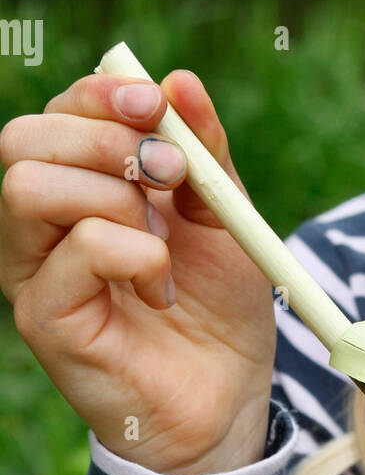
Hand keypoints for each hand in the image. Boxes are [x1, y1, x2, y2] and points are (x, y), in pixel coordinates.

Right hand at [0, 70, 276, 473]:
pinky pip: (77, 251)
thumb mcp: (223, 211)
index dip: (100, 94)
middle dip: (104, 138)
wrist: (231, 394)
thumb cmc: (219, 305)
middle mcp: (43, 226)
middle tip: (169, 175)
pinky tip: (161, 289)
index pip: (56, 113)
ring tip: (163, 239)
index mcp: (79, 188)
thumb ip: (201, 149)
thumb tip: (175, 80)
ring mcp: (35, 272)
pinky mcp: (45, 318)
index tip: (156, 105)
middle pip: (24, 139)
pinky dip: (137, 254)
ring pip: (29, 187)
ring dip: (115, 197)